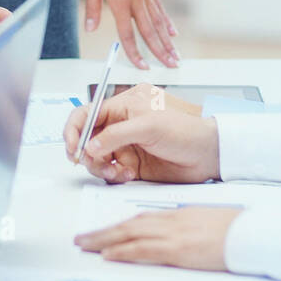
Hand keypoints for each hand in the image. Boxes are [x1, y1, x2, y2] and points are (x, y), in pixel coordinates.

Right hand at [63, 82, 218, 183]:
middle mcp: (121, 125)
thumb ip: (116, 135)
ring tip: (115, 171)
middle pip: (87, 138)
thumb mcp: (149, 126)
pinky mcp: (131, 165)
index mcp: (124, 105)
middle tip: (92, 162)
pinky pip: (110, 172)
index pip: (88, 113)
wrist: (208, 155)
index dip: (75, 129)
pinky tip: (126, 174)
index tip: (72, 146)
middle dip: (86, 152)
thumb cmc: (186, 131)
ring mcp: (125, 146)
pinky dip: (113, 175)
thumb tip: (90, 145)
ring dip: (100, 166)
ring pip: (97, 157)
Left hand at [75, 206, 242, 270]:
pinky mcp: (177, 249)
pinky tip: (110, 254)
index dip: (118, 225)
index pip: (140, 218)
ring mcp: (172, 234)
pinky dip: (124, 251)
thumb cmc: (233, 228)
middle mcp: (169, 221)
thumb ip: (186, 227)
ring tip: (86, 245)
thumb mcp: (204, 223)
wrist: (249, 231)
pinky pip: (144, 249)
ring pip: (129, 234)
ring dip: (104, 240)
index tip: (104, 231)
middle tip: (81, 237)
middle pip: (128, 224)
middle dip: (102, 232)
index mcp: (176, 215)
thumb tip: (175, 236)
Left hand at [84, 0, 177, 68]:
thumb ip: (92, 8)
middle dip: (161, 51)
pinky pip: (160, 8)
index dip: (135, 52)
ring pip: (159, 21)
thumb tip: (89, 28)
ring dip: (168, 40)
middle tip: (172, 66)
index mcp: (120, 1)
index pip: (128, 33)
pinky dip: (167, 21)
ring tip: (176, 55)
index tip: (143, 66)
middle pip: (150, 31)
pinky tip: (173, 32)